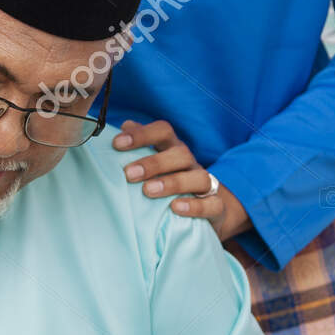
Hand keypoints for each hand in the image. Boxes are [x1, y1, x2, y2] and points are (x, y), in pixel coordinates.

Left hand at [113, 119, 249, 240]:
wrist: (212, 208)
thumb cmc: (173, 181)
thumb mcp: (157, 164)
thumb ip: (141, 147)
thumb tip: (124, 126)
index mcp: (173, 149)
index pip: (163, 131)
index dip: (142, 134)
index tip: (117, 144)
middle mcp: (191, 163)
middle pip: (180, 154)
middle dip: (153, 163)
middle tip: (129, 174)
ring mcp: (207, 184)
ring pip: (199, 177)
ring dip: (172, 183)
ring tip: (148, 191)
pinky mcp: (217, 206)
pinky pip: (212, 204)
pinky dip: (195, 206)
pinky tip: (175, 208)